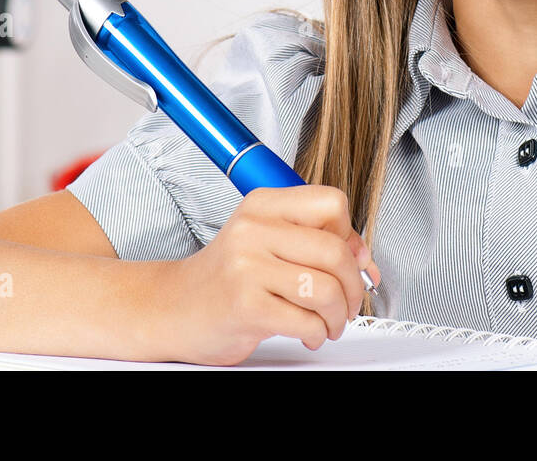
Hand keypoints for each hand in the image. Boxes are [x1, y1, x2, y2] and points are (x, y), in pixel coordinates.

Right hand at [152, 184, 381, 364]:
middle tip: (349, 302)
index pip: (332, 203)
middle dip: (354, 286)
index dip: (350, 235)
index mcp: (263, 205)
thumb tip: (365, 258)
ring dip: (338, 315)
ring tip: (329, 322)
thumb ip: (315, 241)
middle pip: (335, 251)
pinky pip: (306, 321)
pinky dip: (318, 334)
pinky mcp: (245, 306)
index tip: (350, 258)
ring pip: (325, 289)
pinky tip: (309, 333)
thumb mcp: (267, 243)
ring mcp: (247, 267)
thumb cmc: (225, 278)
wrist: (171, 309)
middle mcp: (254, 230)